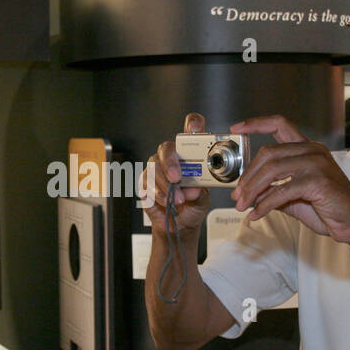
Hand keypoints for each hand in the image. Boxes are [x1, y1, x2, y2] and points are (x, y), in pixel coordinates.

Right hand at [139, 112, 212, 237]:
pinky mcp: (146, 181)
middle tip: (177, 178)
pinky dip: (158, 194)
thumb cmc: (193, 205)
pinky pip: (147, 183)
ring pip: (155, 167)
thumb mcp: (203, 200)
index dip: (193, 125)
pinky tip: (166, 201)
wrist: (180, 224)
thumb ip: (200, 193)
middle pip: (166, 148)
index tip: (195, 129)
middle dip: (171, 162)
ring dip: (166, 185)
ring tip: (178, 199)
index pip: (191, 131)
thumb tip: (193, 189)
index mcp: (190, 155)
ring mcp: (157, 168)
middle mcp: (172, 158)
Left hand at [229, 115, 349, 251]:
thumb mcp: (293, 197)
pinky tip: (257, 214)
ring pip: (272, 170)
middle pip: (268, 153)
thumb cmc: (329, 209)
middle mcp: (313, 151)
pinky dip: (265, 204)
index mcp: (308, 149)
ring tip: (243, 205)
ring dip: (252, 190)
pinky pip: (282, 190)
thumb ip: (272, 190)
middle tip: (237, 195)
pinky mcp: (319, 181)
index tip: (237, 128)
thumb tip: (248, 192)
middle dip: (247, 176)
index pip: (280, 125)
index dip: (256, 124)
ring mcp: (317, 164)